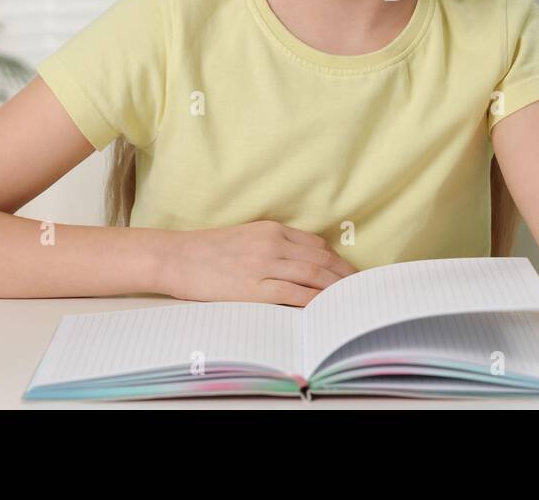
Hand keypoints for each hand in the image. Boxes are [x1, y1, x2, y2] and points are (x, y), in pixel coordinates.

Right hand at [159, 220, 358, 306]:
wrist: (176, 258)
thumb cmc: (207, 251)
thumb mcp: (246, 238)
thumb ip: (273, 246)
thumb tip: (301, 264)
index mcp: (272, 229)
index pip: (317, 244)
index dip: (337, 261)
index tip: (350, 273)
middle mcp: (273, 243)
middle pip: (321, 260)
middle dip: (345, 276)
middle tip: (362, 289)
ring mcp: (264, 265)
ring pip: (313, 276)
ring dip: (336, 289)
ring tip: (350, 301)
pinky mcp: (254, 287)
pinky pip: (294, 294)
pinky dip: (314, 301)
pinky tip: (325, 309)